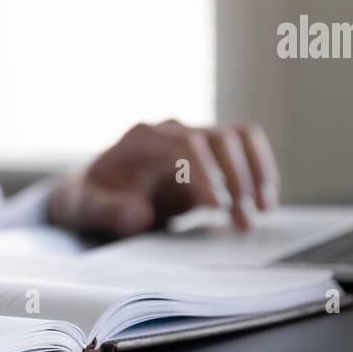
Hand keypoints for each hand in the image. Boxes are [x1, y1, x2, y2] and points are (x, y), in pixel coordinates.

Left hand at [47, 120, 279, 237]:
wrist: (100, 190)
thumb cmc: (94, 197)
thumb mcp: (87, 206)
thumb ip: (108, 210)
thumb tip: (138, 214)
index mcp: (143, 139)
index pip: (184, 146)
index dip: (204, 174)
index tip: (217, 207)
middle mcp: (173, 132)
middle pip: (218, 139)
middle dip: (236, 178)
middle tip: (245, 219)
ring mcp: (195, 139)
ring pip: (239, 138)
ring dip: (257, 171)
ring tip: (264, 210)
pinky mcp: (210, 155)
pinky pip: (245, 149)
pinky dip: (260, 170)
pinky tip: (264, 200)